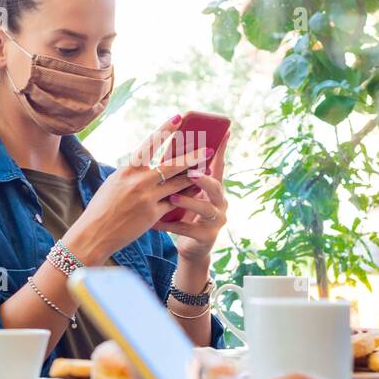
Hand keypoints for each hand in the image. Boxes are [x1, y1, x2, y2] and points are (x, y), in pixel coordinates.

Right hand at [65, 114, 209, 261]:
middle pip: (171, 165)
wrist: (94, 234)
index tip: (179, 118)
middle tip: (208, 150)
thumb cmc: (101, 208)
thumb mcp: (113, 184)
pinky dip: (185, 198)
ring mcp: (146, 198)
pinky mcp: (152, 215)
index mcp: (126, 170)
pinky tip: (196, 195)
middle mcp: (138, 182)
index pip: (149, 144)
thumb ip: (131, 174)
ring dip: (194, 178)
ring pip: (177, 184)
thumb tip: (146, 165)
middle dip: (192, 157)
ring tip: (207, 171)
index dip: (165, 130)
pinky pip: (174, 204)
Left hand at [154, 130, 229, 264]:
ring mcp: (215, 220)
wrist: (191, 246)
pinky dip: (170, 225)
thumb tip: (170, 150)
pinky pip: (187, 229)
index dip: (221, 150)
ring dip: (188, 202)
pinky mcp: (206, 237)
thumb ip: (182, 176)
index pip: (219, 165)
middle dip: (203, 179)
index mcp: (215, 187)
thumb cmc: (185, 213)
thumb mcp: (186, 192)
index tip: (224, 132)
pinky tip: (154, 223)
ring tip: (172, 198)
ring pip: (205, 209)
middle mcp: (220, 202)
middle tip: (190, 173)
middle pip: (216, 187)